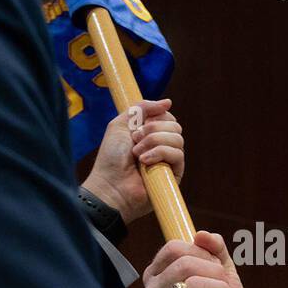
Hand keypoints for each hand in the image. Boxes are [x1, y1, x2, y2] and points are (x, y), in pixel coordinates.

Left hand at [82, 98, 183, 224]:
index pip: (167, 117)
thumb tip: (168, 102)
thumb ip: (141, 108)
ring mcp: (169, 161)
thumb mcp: (121, 124)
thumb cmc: (111, 158)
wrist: (110, 185)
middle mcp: (162, 146)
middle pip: (175, 125)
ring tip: (137, 153)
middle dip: (153, 129)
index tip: (138, 124)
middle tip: (135, 139)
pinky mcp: (174, 175)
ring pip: (177, 138)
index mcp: (151, 134)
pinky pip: (178, 154)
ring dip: (154, 141)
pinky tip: (144, 162)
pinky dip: (160, 153)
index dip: (156, 116)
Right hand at [140, 231, 251, 287]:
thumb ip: (214, 249)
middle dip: (215, 274)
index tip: (216, 268)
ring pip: (191, 286)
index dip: (203, 255)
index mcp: (157, 272)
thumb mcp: (221, 271)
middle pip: (185, 265)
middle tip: (225, 287)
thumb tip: (202, 235)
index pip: (176, 249)